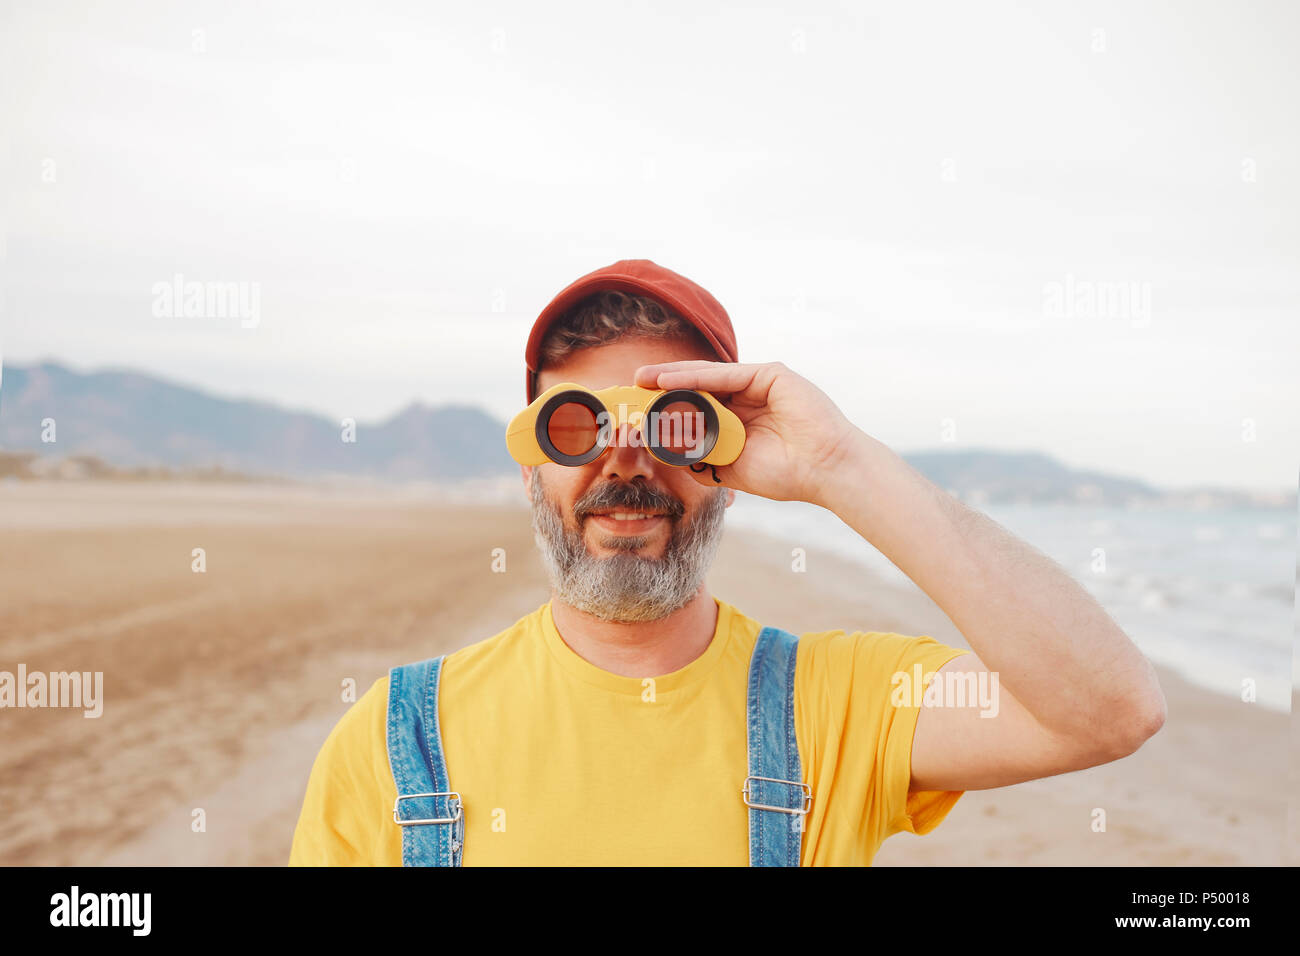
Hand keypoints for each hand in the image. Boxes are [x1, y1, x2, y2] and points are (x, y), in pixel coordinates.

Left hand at [633, 360, 858, 503]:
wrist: (825, 471)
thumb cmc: (786, 474)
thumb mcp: (730, 468)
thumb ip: (702, 458)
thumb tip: (665, 454)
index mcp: (740, 418)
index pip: (696, 407)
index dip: (666, 407)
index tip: (636, 412)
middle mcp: (748, 396)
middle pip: (697, 387)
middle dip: (663, 388)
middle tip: (631, 390)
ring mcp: (759, 383)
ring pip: (707, 377)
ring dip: (673, 378)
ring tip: (642, 380)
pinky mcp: (770, 374)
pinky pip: (726, 374)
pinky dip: (696, 376)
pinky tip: (670, 381)